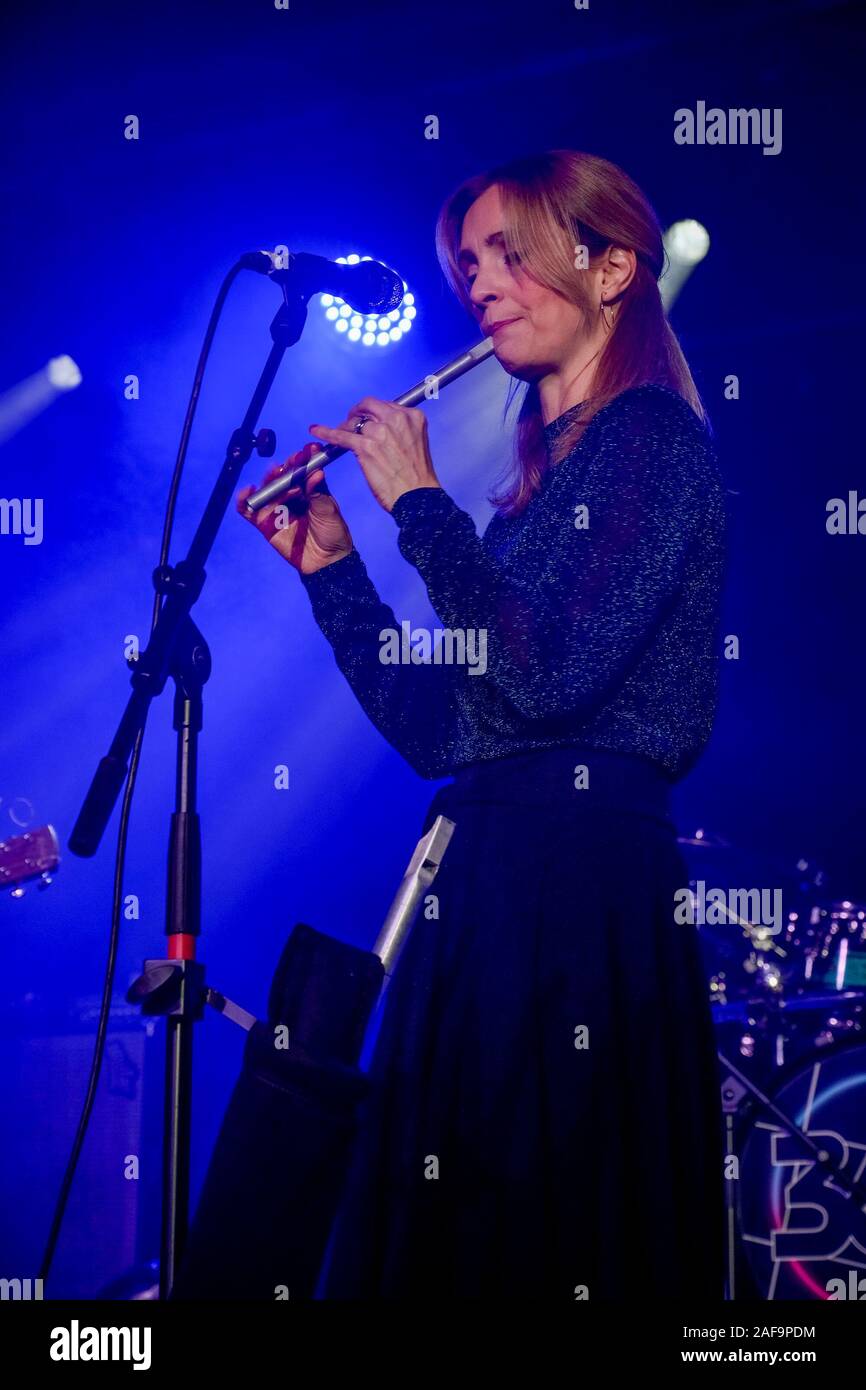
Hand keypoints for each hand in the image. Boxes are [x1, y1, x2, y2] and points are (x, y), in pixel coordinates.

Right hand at [237, 442, 353, 574]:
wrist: (328, 560)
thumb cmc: (333, 532)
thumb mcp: (328, 509)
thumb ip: (318, 491)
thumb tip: (316, 471)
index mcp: (307, 490)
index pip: (300, 471)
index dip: (301, 460)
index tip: (306, 452)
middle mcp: (290, 497)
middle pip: (280, 478)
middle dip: (283, 469)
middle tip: (289, 464)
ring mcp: (276, 509)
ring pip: (266, 490)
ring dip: (268, 481)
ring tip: (274, 475)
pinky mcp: (265, 524)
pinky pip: (249, 510)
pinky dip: (245, 500)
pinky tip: (248, 490)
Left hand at [308, 397, 440, 513]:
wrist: (418, 497)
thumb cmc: (418, 477)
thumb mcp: (416, 443)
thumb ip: (402, 431)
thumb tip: (382, 428)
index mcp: (412, 417)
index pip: (386, 405)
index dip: (374, 414)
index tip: (369, 421)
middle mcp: (397, 419)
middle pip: (369, 405)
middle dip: (358, 413)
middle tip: (352, 422)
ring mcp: (380, 432)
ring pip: (354, 421)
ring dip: (345, 427)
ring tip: (341, 435)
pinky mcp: (366, 446)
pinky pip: (341, 435)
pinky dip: (326, 432)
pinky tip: (315, 430)